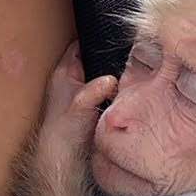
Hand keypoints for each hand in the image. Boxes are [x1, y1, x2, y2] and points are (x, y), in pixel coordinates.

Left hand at [38, 41, 117, 163]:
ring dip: (115, 76)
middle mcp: (73, 79)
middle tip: (129, 56)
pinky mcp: (94, 106)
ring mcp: (84, 92)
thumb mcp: (81, 104)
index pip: (80, 43)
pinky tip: (127, 93)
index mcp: (64, 71)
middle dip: (110, 58)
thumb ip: (96, 88)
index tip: (114, 35)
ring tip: (131, 73)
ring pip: (103, 76)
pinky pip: (109, 91)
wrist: (63, 159)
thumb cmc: (64, 132)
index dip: (96, 38)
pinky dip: (117, 91)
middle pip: (95, 59)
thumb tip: (112, 80)